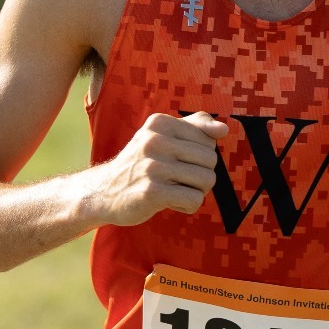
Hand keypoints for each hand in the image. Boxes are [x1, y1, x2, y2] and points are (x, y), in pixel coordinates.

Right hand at [92, 112, 226, 227]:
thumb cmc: (142, 163)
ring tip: (175, 190)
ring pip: (207, 180)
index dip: (201, 156)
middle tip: (179, 180)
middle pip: (211, 160)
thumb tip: (224, 129)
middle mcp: (154, 140)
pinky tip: (170, 203)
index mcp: (159, 123)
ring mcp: (152, 166)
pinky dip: (188, 205)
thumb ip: (195, 126)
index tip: (179, 161)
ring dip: (196, 191)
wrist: (104, 192)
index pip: (208, 139)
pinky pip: (195, 199)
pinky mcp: (151, 192)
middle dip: (201, 174)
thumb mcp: (162, 135)